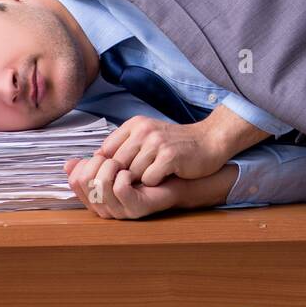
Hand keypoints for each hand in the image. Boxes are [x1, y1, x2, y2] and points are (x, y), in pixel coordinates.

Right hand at [63, 154, 189, 218]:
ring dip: (110, 165)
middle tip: (112, 156)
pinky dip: (123, 175)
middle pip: (84, 182)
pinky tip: (132, 171)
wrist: (175, 177)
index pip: (75, 181)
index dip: (83, 164)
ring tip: (122, 161)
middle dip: (96, 162)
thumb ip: (94, 164)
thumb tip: (68, 163)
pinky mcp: (136, 209)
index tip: (99, 155)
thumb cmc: (145, 169)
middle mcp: (105, 208)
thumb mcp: (116, 164)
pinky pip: (119, 189)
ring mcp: (120, 211)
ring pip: (101, 185)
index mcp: (96, 198)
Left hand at [96, 114, 230, 183]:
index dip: (110, 167)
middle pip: (117, 164)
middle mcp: (143, 130)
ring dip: (141, 179)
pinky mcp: (169, 156)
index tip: (122, 172)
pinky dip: (155, 182)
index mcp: (135, 124)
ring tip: (155, 173)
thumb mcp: (148, 136)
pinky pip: (149, 179)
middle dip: (125, 175)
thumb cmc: (177, 144)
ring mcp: (156, 142)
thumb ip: (124, 145)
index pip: (105, 150)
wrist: (209, 142)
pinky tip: (165, 175)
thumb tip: (95, 161)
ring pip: (131, 173)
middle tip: (139, 177)